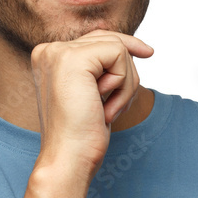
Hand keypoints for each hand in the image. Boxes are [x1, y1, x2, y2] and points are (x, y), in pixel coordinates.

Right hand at [30, 29, 152, 183]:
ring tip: (105, 111)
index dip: (125, 47)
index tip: (148, 53)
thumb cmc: (81, 135)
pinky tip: (105, 108)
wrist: (68, 159)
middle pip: (109, 39)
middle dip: (126, 73)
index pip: (96, 38)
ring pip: (118, 48)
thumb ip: (102, 68)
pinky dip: (123, 85)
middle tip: (113, 107)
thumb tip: (134, 47)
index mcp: (48, 58)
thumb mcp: (93, 93)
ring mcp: (58, 52)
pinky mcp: (72, 58)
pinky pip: (119, 54)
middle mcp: (49, 51)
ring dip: (125, 85)